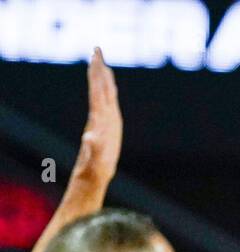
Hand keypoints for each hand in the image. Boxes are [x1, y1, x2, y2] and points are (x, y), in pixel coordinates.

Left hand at [69, 48, 120, 193]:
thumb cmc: (95, 167)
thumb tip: (89, 139)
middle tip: (96, 49)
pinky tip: (111, 88)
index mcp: (98, 118)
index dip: (95, 74)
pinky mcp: (109, 126)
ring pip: (104, 94)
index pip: (96, 91)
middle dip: (98, 68)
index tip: (95, 57)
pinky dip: (110, 93)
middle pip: (98, 87)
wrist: (93, 174)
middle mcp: (100, 116)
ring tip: (103, 63)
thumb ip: (92, 148)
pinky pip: (110, 104)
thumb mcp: (95, 157)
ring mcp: (104, 120)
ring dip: (103, 78)